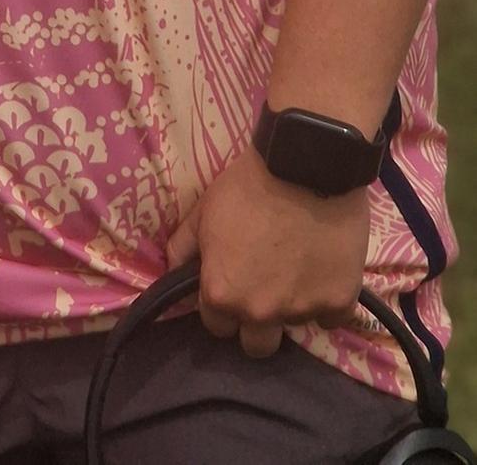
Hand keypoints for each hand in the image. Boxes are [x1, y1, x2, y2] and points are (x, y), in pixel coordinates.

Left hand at [166, 146, 369, 358]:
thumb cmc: (247, 187)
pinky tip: (323, 271)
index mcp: (223, 295)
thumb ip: (184, 247)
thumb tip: (172, 272)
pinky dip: (327, 300)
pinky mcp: (339, 302)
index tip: (231, 283)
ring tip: (295, 270)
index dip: (221, 304)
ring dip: (291, 307)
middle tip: (263, 288)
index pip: (216, 324)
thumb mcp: (203, 211)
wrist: (303, 167)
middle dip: (255, 322)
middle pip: (255, 345)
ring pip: (293, 327)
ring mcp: (302, 311)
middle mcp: (260, 313)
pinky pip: (331, 317)